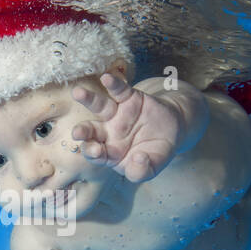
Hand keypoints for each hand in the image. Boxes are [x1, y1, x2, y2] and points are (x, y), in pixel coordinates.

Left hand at [70, 72, 185, 181]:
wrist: (174, 128)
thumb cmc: (157, 151)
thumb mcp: (153, 167)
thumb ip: (142, 171)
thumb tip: (138, 161)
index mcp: (110, 153)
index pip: (96, 154)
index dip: (93, 152)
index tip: (95, 151)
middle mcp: (108, 132)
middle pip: (91, 131)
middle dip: (83, 131)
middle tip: (77, 132)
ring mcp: (117, 114)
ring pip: (99, 106)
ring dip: (88, 99)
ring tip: (78, 93)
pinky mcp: (128, 97)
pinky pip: (119, 90)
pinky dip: (113, 83)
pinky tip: (107, 78)